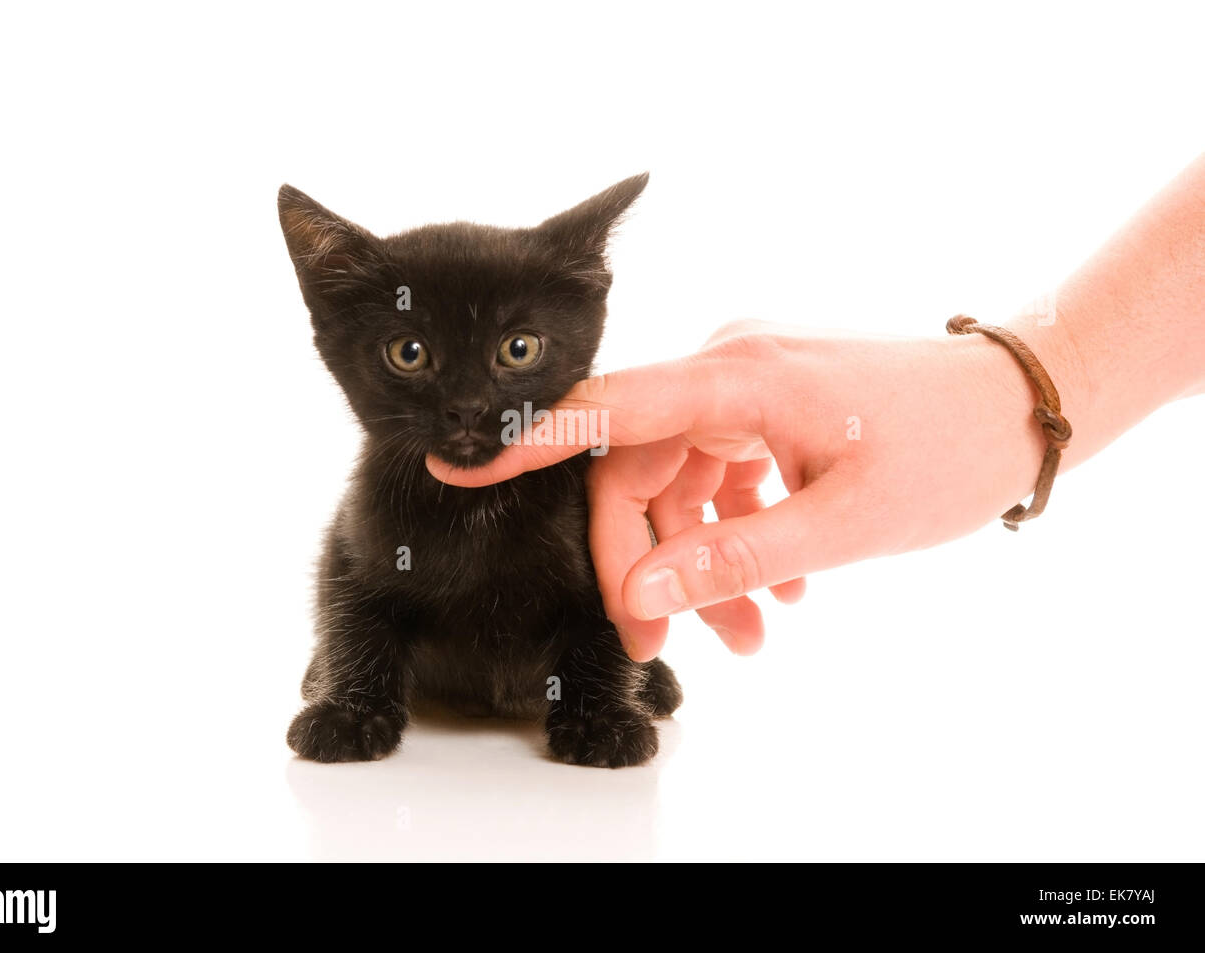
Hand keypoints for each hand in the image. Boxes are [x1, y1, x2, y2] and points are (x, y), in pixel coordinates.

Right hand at [427, 320, 1061, 660]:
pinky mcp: (769, 403)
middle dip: (648, 562)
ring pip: (682, 482)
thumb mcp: (844, 523)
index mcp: (736, 375)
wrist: (1025, 404)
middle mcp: (728, 367)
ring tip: (759, 634)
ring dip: (704, 560)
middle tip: (666, 643)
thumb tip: (646, 591)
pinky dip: (737, 531)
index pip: (606, 409)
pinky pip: (722, 472)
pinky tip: (782, 588)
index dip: (525, 443)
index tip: (457, 467)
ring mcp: (748, 383)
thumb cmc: (949, 449)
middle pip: (638, 471)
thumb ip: (736, 555)